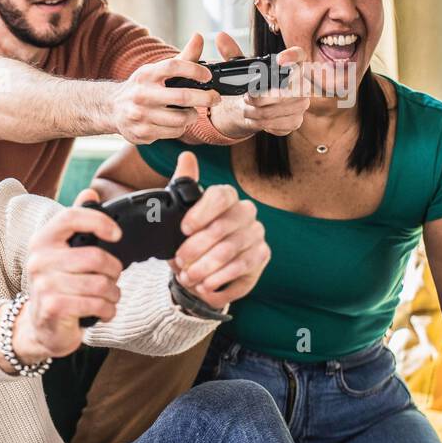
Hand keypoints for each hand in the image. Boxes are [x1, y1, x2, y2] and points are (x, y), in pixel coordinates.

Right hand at [2, 189, 124, 364]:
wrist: (42, 327)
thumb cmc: (58, 286)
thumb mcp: (64, 253)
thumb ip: (77, 223)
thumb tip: (90, 192)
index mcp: (43, 240)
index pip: (71, 217)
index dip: (99, 222)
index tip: (116, 235)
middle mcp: (39, 259)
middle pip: (95, 257)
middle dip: (114, 271)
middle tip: (113, 278)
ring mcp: (43, 284)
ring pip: (100, 284)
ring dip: (113, 294)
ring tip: (109, 297)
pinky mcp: (53, 307)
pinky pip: (96, 304)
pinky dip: (108, 310)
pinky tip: (103, 311)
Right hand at [110, 33, 217, 143]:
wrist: (112, 109)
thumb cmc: (142, 87)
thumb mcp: (156, 70)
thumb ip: (182, 58)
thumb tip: (199, 36)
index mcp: (146, 74)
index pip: (174, 66)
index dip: (195, 70)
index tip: (208, 76)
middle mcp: (141, 94)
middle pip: (182, 97)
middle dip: (205, 98)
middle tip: (215, 99)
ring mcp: (140, 115)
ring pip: (181, 118)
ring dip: (193, 115)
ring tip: (192, 112)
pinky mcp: (142, 132)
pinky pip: (174, 132)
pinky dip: (181, 127)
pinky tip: (177, 122)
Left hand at [169, 151, 268, 306]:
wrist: (200, 263)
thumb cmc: (189, 235)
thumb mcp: (179, 211)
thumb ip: (183, 185)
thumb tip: (186, 156)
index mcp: (226, 197)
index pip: (221, 196)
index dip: (202, 212)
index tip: (183, 229)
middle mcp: (246, 212)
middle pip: (225, 226)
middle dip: (198, 247)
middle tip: (179, 261)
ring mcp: (256, 234)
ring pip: (232, 250)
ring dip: (206, 266)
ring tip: (188, 276)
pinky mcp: (262, 256)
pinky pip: (243, 267)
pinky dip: (220, 278)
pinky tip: (205, 285)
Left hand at [208, 32, 309, 136]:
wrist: (254, 107)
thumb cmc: (252, 85)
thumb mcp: (241, 69)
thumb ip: (232, 53)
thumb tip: (221, 37)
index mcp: (291, 66)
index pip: (299, 56)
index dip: (292, 57)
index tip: (280, 59)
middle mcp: (302, 84)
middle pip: (284, 93)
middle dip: (260, 99)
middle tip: (247, 99)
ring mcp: (301, 104)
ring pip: (278, 111)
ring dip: (257, 112)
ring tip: (247, 109)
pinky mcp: (296, 121)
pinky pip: (278, 125)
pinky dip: (262, 124)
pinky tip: (256, 118)